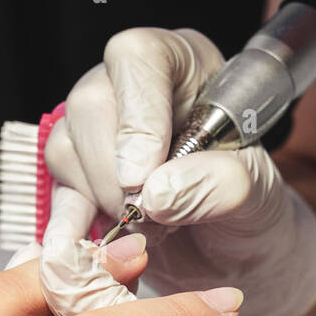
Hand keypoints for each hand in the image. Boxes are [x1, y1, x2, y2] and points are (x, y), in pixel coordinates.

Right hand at [42, 26, 315, 315]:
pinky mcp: (79, 178)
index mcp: (184, 66)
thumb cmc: (253, 211)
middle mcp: (131, 88)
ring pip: (66, 149)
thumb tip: (155, 193)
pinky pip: (57, 194)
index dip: (137, 117)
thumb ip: (220, 184)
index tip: (143, 178)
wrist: (237, 257)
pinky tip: (104, 251)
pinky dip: (74, 231)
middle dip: (118, 175)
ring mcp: (98, 131)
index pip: (139, 58)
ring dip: (104, 204)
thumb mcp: (259, 195)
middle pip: (91, 105)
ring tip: (153, 232)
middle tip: (155, 219)